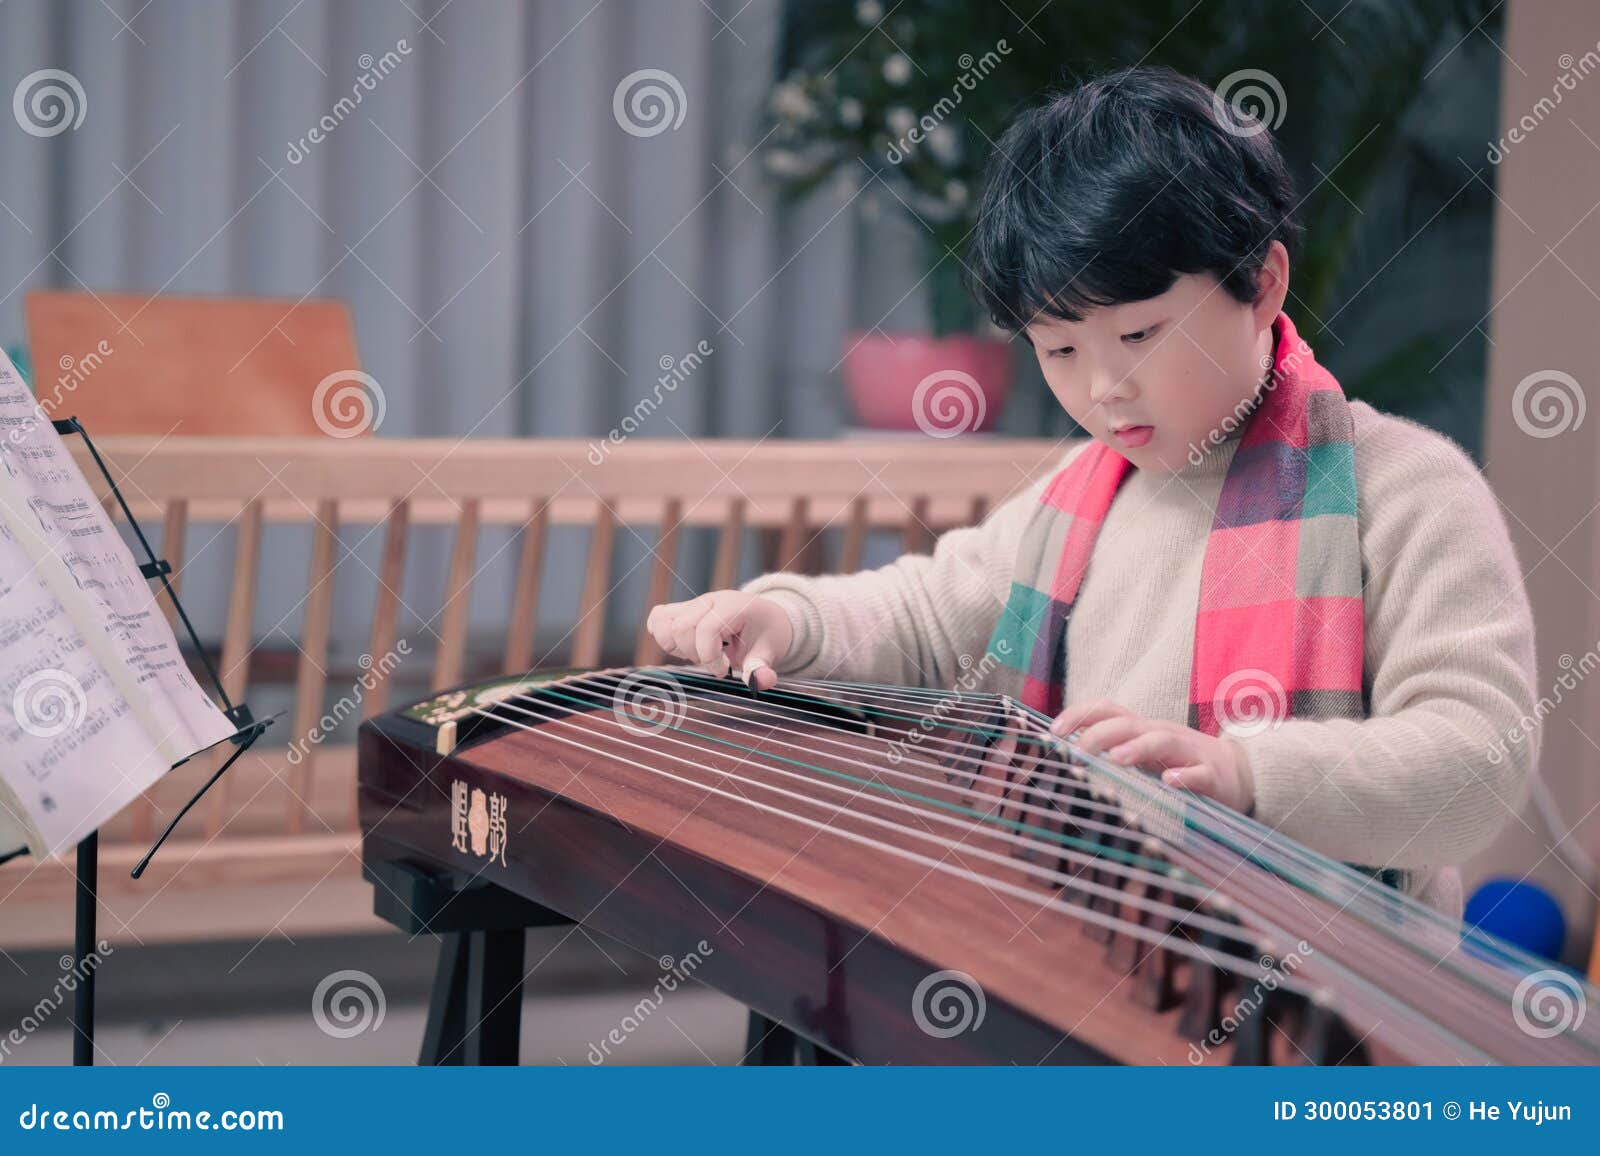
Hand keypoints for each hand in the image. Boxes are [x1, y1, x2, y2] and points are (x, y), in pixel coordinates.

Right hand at [645, 591, 793, 690]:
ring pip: (664, 622)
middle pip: (681, 627)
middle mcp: (709, 601)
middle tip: (715, 663)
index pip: (706, 628)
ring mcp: (693, 603)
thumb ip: (761, 666)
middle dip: (694, 654)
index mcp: (731, 606)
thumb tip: (761, 681)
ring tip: (699, 654)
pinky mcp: (682, 610)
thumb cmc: (767, 633)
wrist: (764, 617)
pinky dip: (664, 637)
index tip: (725, 670)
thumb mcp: (771, 650)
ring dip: (677, 647)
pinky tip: (686, 647)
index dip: (710, 656)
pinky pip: (658, 618)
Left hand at [1047, 699, 1254, 813]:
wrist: (1240, 775)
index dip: (1079, 714)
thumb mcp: (1144, 754)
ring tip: (1116, 759)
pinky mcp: (1212, 777)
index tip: (1053, 731)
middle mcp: (1163, 734)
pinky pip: (1199, 774)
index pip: (1108, 709)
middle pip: (1129, 723)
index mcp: (1143, 729)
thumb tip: (1065, 755)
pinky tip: (1169, 782)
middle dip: (1099, 734)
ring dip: (1137, 748)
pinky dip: (1184, 777)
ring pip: (1162, 741)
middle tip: (1077, 751)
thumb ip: (1112, 751)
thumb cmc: (1180, 764)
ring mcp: (1189, 753)